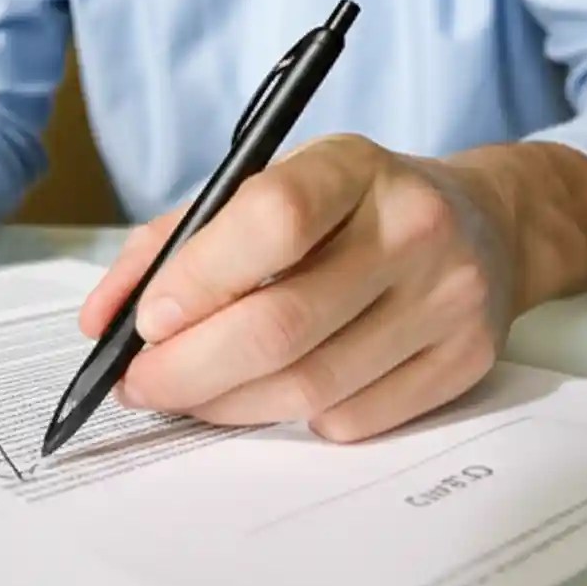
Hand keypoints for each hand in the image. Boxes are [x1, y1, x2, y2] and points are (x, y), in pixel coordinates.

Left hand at [80, 134, 520, 441]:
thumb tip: (101, 320)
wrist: (485, 223)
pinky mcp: (464, 363)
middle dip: (187, 369)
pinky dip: (287, 416)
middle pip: (282, 325)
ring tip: (186, 394)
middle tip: (139, 384)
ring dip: (225, 404)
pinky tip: (265, 395)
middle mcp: (413, 228)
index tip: (146, 322)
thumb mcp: (269, 183)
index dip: (198, 280)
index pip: (273, 220)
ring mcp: (447, 300)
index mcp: (354, 166)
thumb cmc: (348, 206)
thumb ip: (176, 241)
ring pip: (309, 387)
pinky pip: (348, 419)